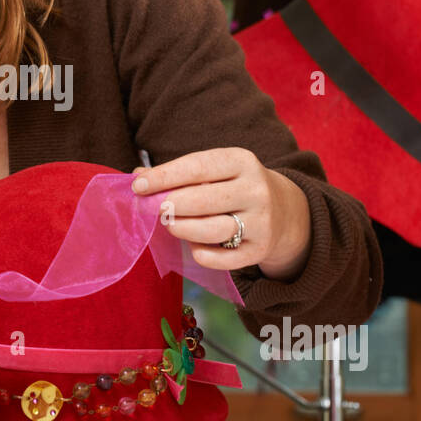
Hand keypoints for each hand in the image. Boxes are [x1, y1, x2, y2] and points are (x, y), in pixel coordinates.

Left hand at [131, 148, 310, 280]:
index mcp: (242, 161)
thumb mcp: (216, 171)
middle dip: (170, 204)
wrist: (285, 212)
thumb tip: (136, 177)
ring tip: (170, 225)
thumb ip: (179, 173)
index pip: (198, 167)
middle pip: (203, 199)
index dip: (164, 176)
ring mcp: (261, 221)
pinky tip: (194, 247)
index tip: (138, 186)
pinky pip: (224, 258)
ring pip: (213, 229)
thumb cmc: (234, 187)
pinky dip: (203, 254)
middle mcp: (256, 190)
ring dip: (182, 228)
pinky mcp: (260, 250)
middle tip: (152, 209)